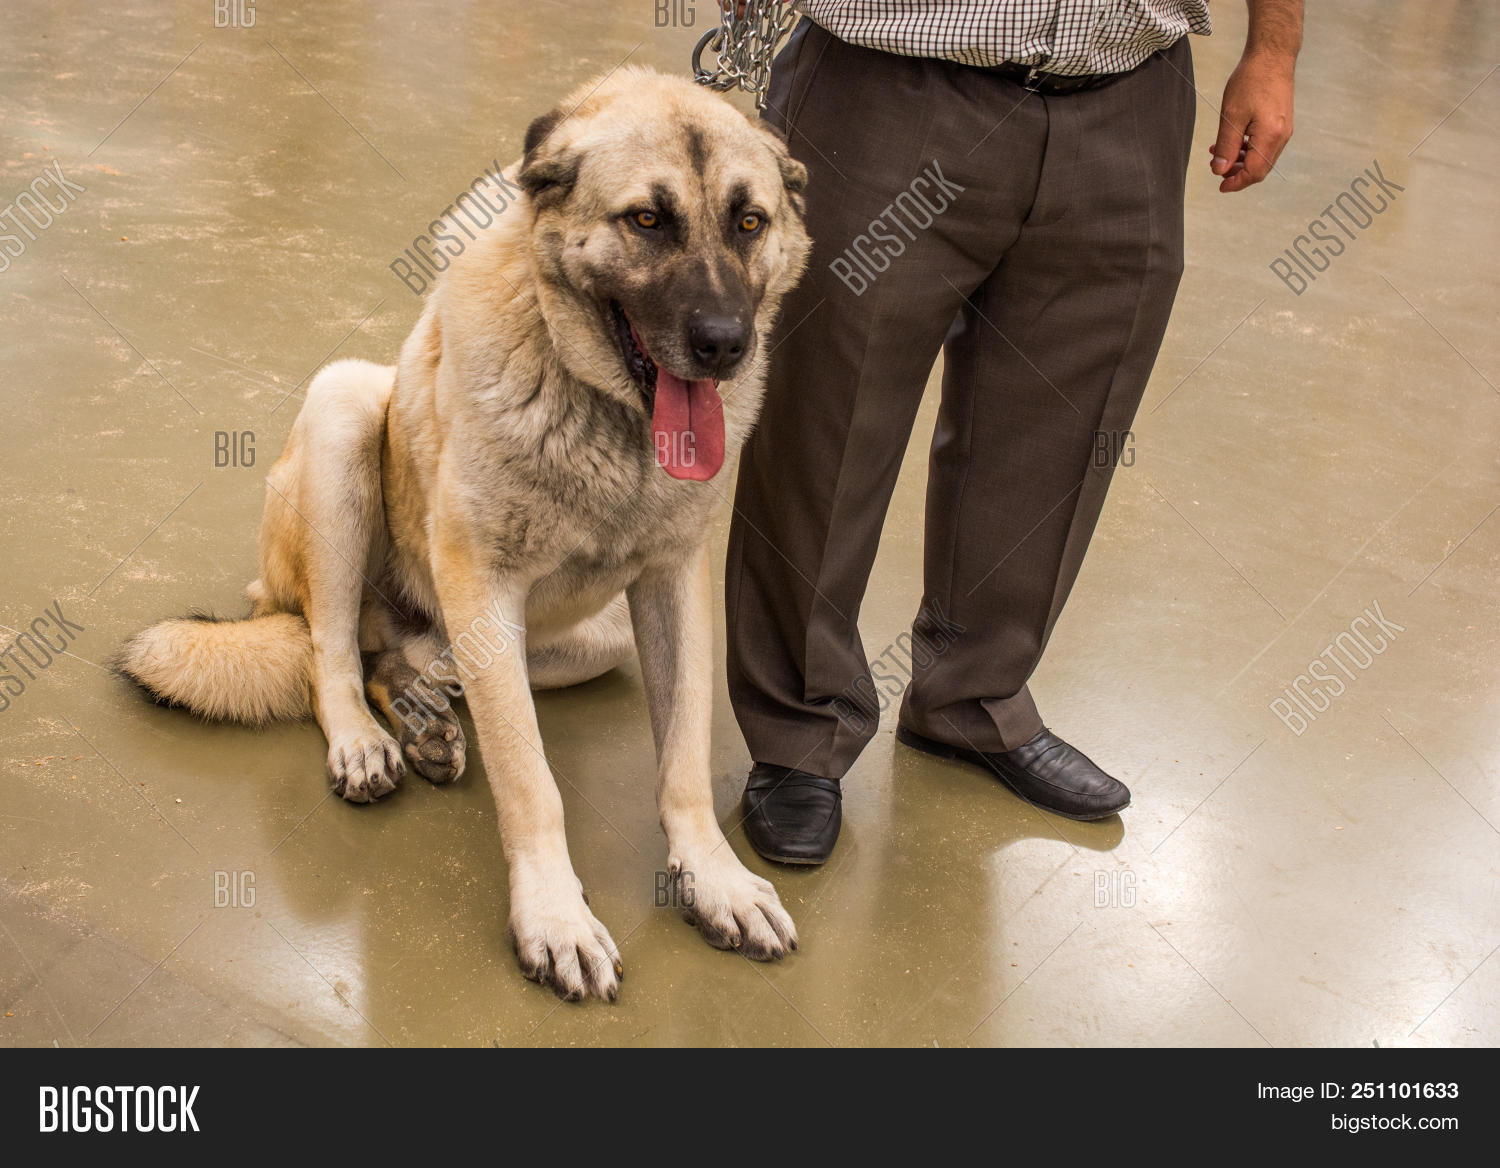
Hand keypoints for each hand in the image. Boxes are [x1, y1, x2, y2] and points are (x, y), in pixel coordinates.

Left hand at [1209, 50, 1295, 192]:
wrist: (1272, 55)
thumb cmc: (1251, 80)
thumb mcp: (1231, 115)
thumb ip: (1226, 146)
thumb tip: (1220, 170)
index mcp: (1271, 136)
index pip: (1254, 172)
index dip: (1236, 183)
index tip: (1220, 186)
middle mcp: (1282, 136)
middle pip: (1260, 168)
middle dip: (1237, 173)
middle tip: (1216, 168)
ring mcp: (1284, 129)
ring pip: (1262, 158)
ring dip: (1240, 160)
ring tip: (1218, 153)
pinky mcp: (1281, 122)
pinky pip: (1265, 145)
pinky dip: (1248, 149)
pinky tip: (1232, 142)